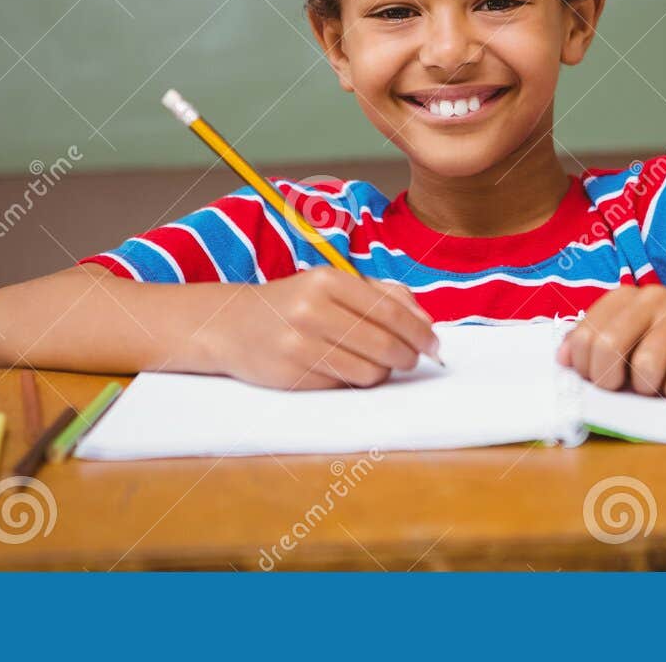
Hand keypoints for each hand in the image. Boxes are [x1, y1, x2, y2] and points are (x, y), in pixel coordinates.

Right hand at [205, 267, 439, 389]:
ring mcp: (299, 344)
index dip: (420, 332)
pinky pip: (344, 385)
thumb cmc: (294, 303)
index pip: (391, 310)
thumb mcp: (334, 285)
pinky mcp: (291, 374)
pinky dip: (355, 380)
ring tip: (378, 363)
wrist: (232, 324)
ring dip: (384, 372)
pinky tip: (346, 368)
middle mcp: (312, 309)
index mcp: (328, 280)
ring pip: (369, 370)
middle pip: (384, 344)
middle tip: (413, 359)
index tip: (434, 344)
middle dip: (408, 356)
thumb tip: (426, 321)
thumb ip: (383, 294)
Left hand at [556, 282, 665, 398]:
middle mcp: (652, 298)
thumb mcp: (634, 341)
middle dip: (612, 381)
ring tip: (661, 385)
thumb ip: (597, 344)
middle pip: (609, 347)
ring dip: (650, 389)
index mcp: (626, 298)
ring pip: (646, 365)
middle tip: (629, 388)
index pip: (586, 336)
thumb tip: (563, 358)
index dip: (588, 368)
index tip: (604, 380)